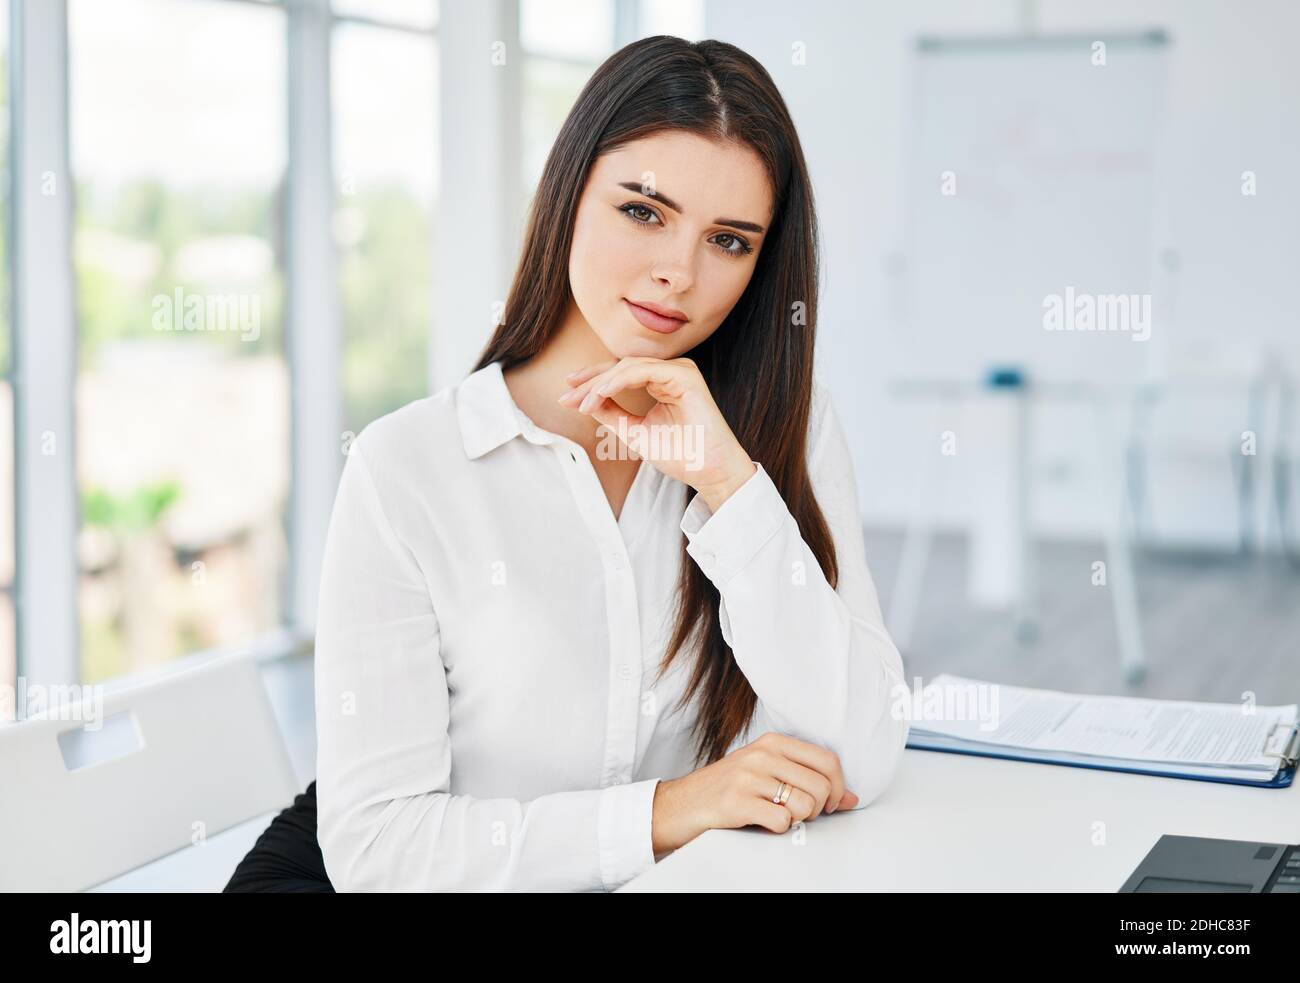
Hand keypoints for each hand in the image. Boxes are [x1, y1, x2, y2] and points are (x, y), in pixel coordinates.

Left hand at [558, 356, 756, 510]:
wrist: (710, 472)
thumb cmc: (681, 455)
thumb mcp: (634, 431)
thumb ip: (612, 414)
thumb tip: (584, 402)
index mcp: (662, 381)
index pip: (620, 374)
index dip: (592, 382)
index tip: (567, 396)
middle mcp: (671, 372)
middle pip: (620, 367)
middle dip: (591, 381)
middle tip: (567, 396)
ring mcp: (680, 371)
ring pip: (629, 366)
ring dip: (601, 384)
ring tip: (583, 402)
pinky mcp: (686, 376)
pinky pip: (643, 371)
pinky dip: (618, 382)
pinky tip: (601, 394)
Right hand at [650, 732, 859, 856]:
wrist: (679, 805)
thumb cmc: (726, 789)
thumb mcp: (765, 773)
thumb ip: (805, 778)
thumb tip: (851, 798)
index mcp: (772, 742)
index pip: (827, 760)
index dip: (839, 788)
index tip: (832, 803)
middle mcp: (761, 754)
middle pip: (821, 785)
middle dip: (819, 809)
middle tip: (802, 814)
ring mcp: (748, 777)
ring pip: (805, 804)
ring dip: (798, 820)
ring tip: (778, 816)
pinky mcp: (737, 802)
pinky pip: (782, 821)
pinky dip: (778, 828)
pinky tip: (762, 822)